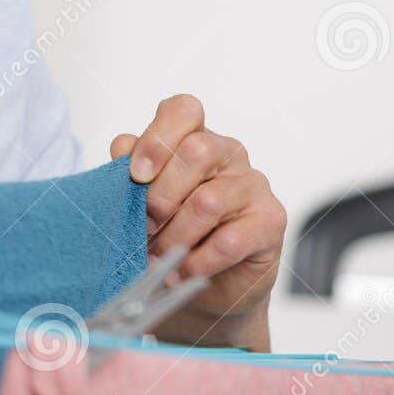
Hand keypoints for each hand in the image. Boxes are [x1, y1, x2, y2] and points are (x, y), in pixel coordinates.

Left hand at [111, 94, 285, 347]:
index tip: (136, 175)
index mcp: (195, 137)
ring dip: (175, 237)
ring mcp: (253, 185)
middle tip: (145, 227)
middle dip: (160, 196)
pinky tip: (183, 271)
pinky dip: (198, 261)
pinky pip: (230, 241)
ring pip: (208, 201)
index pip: (183, 110)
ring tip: (159, 257)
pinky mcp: (270, 221)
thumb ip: (131, 170)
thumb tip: (122, 147)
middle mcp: (228, 153)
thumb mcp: (145, 199)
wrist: (210, 284)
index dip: (156, 138)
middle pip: (196, 151)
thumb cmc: (174, 231)